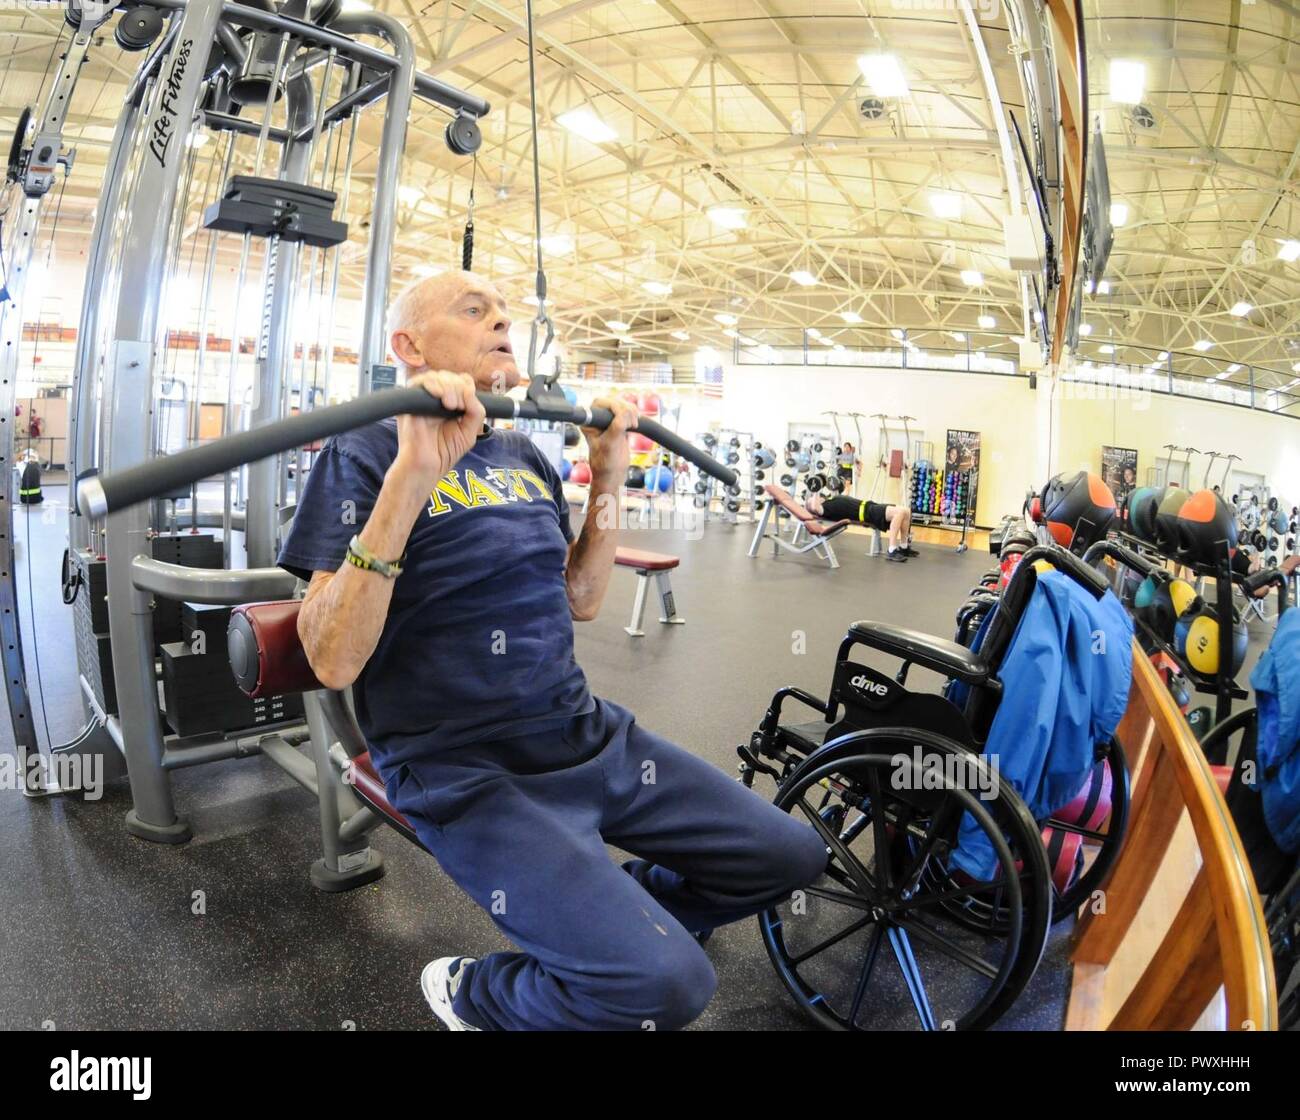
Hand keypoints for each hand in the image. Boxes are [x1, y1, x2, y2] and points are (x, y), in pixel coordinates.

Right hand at [390, 371, 485, 494]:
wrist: (427, 466)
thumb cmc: (445, 452)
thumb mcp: (470, 431)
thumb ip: (476, 411)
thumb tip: (469, 389)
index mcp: (449, 404)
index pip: (459, 381)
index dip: (466, 386)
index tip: (468, 403)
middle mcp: (434, 400)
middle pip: (448, 376)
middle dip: (458, 388)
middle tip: (458, 407)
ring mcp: (421, 400)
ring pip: (435, 377)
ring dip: (448, 387)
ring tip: (451, 406)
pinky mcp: (409, 402)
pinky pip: (418, 383)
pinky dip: (432, 385)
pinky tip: (440, 398)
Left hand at [583, 396, 638, 487]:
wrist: (613, 473)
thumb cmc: (606, 463)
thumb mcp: (611, 444)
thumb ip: (617, 426)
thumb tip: (625, 413)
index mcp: (590, 422)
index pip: (601, 403)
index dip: (614, 406)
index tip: (624, 417)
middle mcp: (598, 419)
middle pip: (613, 402)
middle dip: (625, 409)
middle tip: (632, 423)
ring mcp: (609, 421)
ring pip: (622, 405)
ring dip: (631, 411)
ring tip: (634, 424)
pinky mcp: (619, 424)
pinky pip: (628, 412)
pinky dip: (634, 415)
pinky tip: (636, 424)